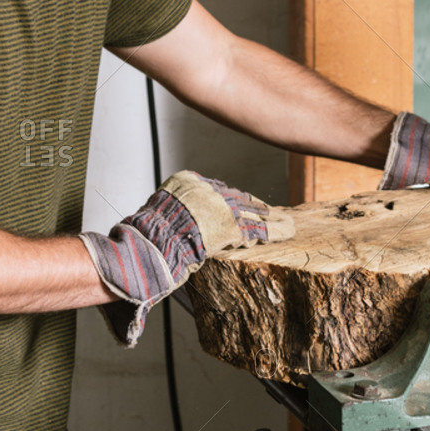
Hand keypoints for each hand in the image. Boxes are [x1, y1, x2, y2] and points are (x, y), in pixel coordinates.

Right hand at [81, 171, 294, 344]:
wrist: (142, 249)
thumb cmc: (143, 240)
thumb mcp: (158, 216)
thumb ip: (176, 214)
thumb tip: (182, 225)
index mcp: (185, 181)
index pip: (218, 188)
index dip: (235, 199)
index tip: (247, 204)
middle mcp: (204, 189)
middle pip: (237, 197)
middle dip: (255, 208)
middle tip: (271, 212)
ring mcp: (217, 206)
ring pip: (251, 212)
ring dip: (270, 219)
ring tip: (288, 224)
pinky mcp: (228, 227)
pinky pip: (254, 230)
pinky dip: (272, 232)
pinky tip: (284, 233)